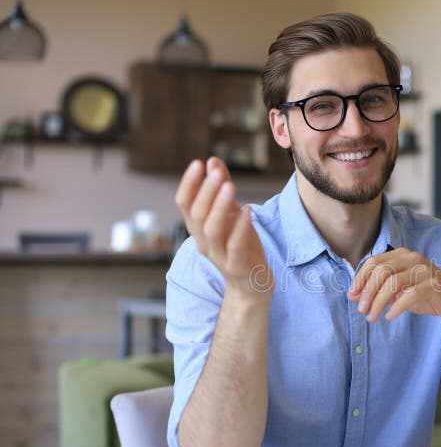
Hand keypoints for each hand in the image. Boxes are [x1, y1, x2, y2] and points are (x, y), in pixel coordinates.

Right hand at [174, 157, 271, 296]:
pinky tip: (247, 211)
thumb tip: (213, 161)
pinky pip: (235, 247)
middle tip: (216, 172)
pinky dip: (240, 229)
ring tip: (230, 186)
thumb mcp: (232, 214)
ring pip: (212, 231)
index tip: (198, 163)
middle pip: (197, 215)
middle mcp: (203, 242)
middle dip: (206, 191)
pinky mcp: (236, 267)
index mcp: (198, 228)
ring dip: (220, 207)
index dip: (189, 184)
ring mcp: (218, 256)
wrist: (251, 285)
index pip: (184, 204)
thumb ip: (222, 188)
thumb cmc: (240, 246)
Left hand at [347, 248, 440, 324]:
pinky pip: (410, 294)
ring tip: (372, 317)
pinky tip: (389, 317)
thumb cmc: (425, 295)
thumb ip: (378, 291)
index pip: (374, 262)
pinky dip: (397, 307)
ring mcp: (424, 270)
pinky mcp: (434, 284)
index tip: (352, 296)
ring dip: (378, 302)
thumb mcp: (398, 293)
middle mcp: (413, 258)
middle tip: (361, 310)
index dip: (360, 279)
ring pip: (393, 283)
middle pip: (381, 271)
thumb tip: (353, 296)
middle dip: (367, 292)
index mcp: (402, 255)